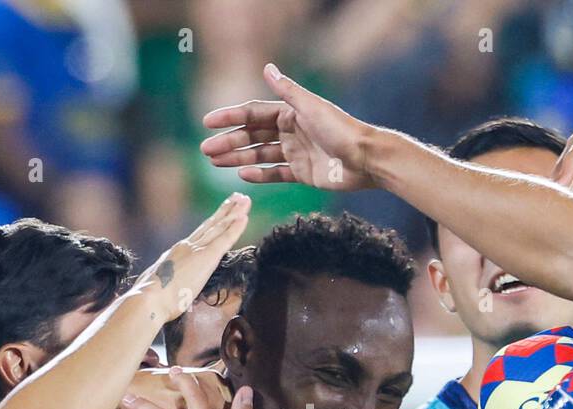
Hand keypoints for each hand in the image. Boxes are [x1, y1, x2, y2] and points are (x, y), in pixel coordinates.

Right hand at [127, 194, 251, 324]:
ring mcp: (196, 250)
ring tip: (245, 200)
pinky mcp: (206, 257)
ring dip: (234, 213)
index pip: (199, 236)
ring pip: (219, 227)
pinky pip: (225, 239)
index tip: (221, 213)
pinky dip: (235, 227)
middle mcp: (187, 247)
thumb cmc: (152, 300)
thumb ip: (166, 284)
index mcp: (176, 254)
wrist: (149, 299)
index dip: (212, 223)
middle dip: (225, 211)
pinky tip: (244, 217)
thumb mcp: (160, 288)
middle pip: (210, 226)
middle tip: (238, 198)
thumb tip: (166, 293)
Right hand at [201, 64, 377, 190]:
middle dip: (229, 141)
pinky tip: (242, 174)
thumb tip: (267, 68)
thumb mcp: (311, 107)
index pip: (254, 114)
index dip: (231, 117)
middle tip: (206, 149)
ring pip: (260, 154)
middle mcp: (291, 131)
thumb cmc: (341, 130)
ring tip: (216, 161)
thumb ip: (288, 91)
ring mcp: (296, 153)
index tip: (209, 122)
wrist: (366, 159)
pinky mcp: (302, 173)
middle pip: (253, 135)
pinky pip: (276, 173)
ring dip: (238, 157)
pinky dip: (260, 174)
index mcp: (291, 113)